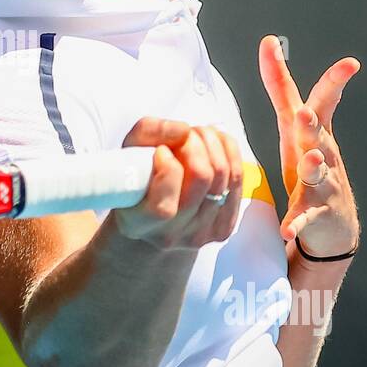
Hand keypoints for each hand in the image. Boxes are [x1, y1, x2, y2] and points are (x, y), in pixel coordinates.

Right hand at [109, 117, 243, 253]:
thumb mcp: (128, 153)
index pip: (164, 206)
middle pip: (202, 178)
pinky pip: (238, 179)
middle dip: (195, 143)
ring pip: (224, 175)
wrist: (152, 221)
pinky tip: (214, 146)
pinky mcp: (223, 228)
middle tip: (184, 135)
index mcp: (138, 224)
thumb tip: (183, 131)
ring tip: (196, 137)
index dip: (168, 168)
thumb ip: (148, 133)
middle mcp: (170, 235)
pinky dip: (229, 152)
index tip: (161, 150)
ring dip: (213, 143)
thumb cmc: (136, 180)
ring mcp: (200, 234)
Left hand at [257, 36, 361, 258]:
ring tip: (308, 161)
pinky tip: (287, 229)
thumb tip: (268, 41)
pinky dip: (295, 223)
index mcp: (313, 132)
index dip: (335, 82)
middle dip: (312, 124)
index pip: (323, 102)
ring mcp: (322, 184)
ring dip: (311, 166)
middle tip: (304, 114)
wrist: (334, 226)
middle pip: (319, 135)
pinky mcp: (315, 213)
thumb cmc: (308, 164)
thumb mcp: (292, 124)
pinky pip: (304, 218)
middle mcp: (322, 154)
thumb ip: (281, 87)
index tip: (351, 63)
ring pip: (317, 173)